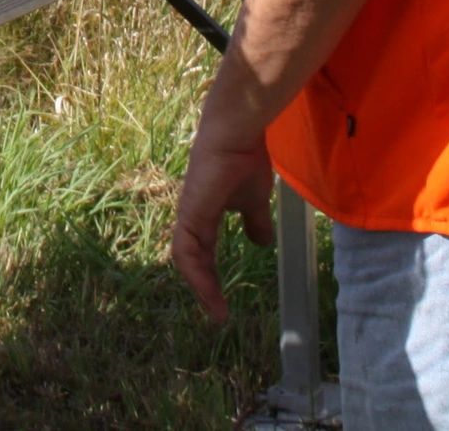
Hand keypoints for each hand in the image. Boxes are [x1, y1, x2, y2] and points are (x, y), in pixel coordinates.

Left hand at [168, 113, 275, 321]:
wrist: (238, 135)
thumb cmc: (244, 162)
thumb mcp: (254, 201)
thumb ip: (254, 222)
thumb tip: (262, 243)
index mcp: (203, 215)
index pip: (200, 252)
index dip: (209, 276)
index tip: (223, 300)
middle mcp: (191, 217)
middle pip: (191, 260)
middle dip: (204, 287)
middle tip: (218, 312)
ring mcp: (188, 215)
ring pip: (186, 260)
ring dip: (200, 286)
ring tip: (216, 309)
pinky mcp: (190, 213)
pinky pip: (186, 252)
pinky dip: (197, 274)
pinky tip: (209, 290)